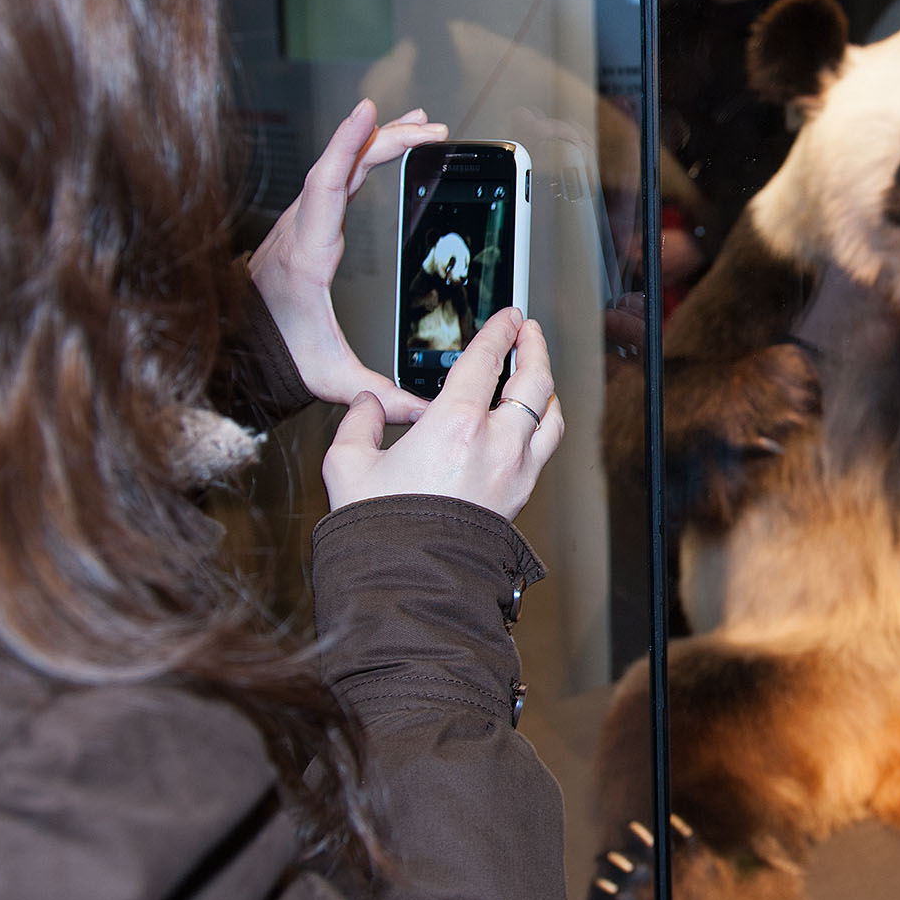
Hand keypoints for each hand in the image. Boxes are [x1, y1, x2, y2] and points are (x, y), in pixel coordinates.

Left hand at [251, 98, 446, 424]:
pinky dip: (361, 155)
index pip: (325, 186)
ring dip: (377, 143)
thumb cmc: (278, 355)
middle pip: (340, 166)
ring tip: (419, 128)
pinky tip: (384, 146)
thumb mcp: (329, 377)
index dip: (347, 145)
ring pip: (337, 165)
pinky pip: (335, 176)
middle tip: (430, 129)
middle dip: (385, 140)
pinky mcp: (305, 223)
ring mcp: (300, 222)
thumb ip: (378, 393)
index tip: (369, 114)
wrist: (238, 346)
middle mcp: (300, 230)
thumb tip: (424, 409)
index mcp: (307, 256)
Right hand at [323, 309, 564, 517]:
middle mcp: (497, 444)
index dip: (501, 331)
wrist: (410, 582)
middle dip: (535, 349)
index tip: (509, 316)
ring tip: (538, 375)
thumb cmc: (383, 528)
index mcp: (458, 424)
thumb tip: (367, 406)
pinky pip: (546, 448)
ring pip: (551, 415)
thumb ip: (358, 424)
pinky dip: (544, 424)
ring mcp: (516, 472)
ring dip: (547, 387)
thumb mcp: (349, 466)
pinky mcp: (520, 497)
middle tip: (530, 333)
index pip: (488, 360)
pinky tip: (533, 424)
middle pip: (535, 381)